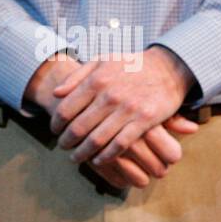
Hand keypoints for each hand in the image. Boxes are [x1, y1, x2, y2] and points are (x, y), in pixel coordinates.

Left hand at [27, 53, 197, 188]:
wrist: (167, 68)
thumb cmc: (130, 65)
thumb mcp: (101, 61)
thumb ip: (77, 76)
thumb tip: (55, 93)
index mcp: (96, 80)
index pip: (66, 109)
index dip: (56, 123)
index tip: (54, 130)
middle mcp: (109, 96)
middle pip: (78, 127)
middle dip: (67, 141)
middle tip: (63, 147)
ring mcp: (127, 109)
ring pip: (97, 139)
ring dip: (83, 152)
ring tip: (76, 157)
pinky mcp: (144, 121)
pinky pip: (120, 144)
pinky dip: (107, 156)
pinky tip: (99, 160)